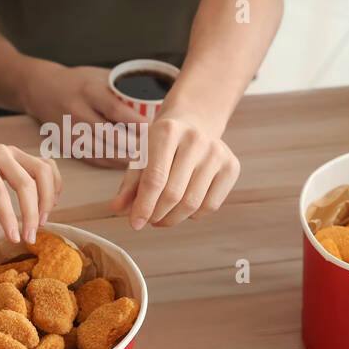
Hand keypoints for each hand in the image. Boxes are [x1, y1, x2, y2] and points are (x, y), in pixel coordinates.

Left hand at [0, 131, 61, 249]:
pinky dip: (53, 184)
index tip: (14, 239)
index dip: (8, 217)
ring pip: (43, 171)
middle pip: (26, 182)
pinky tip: (50, 204)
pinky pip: (46, 166)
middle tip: (30, 237)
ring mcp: (13, 151)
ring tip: (42, 222)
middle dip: (32, 213)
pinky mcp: (22, 154)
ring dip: (47, 198)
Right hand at [21, 64, 146, 168]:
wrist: (41, 88)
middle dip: (136, 146)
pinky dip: (112, 163)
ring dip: (126, 159)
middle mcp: (78, 112)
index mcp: (89, 91)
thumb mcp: (100, 75)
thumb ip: (123, 88)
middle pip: (112, 137)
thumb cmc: (78, 81)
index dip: (138, 124)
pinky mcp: (67, 144)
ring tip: (146, 162)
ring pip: (104, 152)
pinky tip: (127, 164)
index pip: (118, 112)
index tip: (156, 130)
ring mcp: (71, 131)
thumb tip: (157, 100)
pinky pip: (93, 158)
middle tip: (157, 151)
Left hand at [109, 109, 239, 228]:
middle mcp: (195, 138)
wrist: (194, 123)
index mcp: (167, 131)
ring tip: (161, 218)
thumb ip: (129, 184)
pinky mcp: (232, 166)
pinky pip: (211, 205)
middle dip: (157, 214)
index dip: (143, 206)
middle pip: (174, 193)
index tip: (134, 224)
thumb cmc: (162, 145)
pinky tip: (182, 210)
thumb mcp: (141, 157)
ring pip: (193, 203)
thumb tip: (117, 208)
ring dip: (173, 219)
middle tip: (148, 220)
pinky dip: (193, 215)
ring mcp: (218, 152)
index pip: (154, 178)